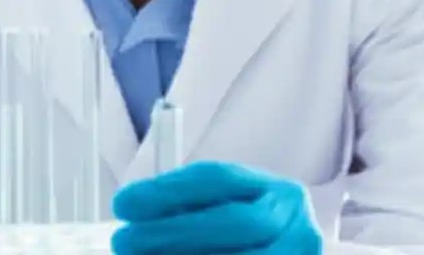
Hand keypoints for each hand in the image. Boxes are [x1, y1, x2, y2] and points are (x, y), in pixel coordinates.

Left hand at [111, 161, 321, 253]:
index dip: (168, 190)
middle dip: (174, 231)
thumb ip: (184, 209)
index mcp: (281, 194)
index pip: (222, 180)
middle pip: (237, 222)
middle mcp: (301, 228)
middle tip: (123, 239)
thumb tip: (131, 207)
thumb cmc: (238, 244)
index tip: (123, 203)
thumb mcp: (220, 216)